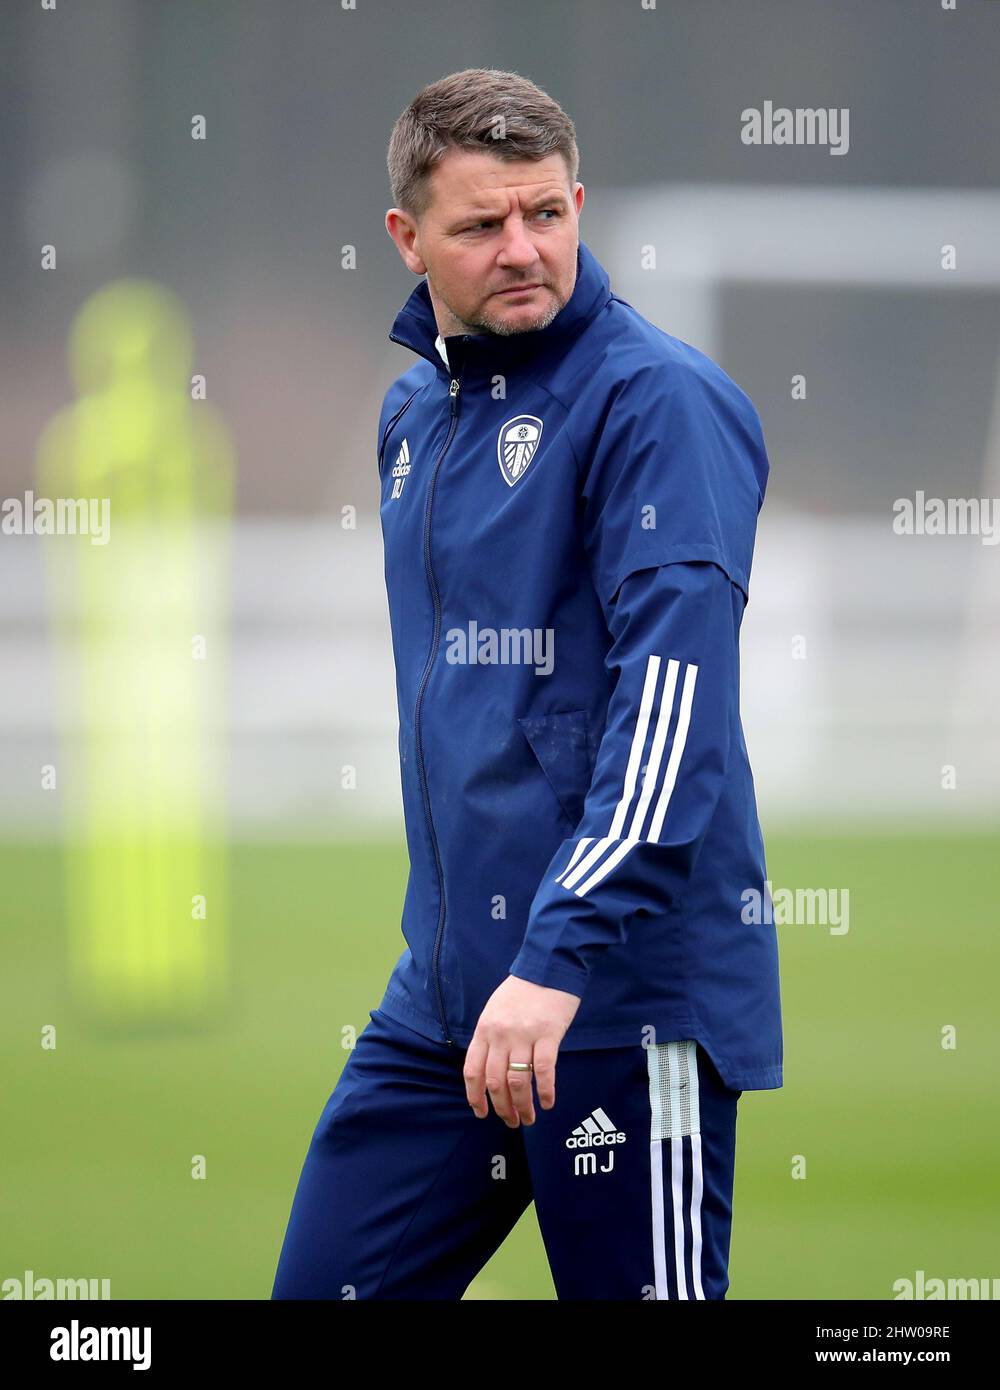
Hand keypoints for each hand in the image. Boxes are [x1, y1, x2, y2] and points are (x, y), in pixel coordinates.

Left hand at [463, 975, 580, 1126]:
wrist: (548, 966)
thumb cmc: (522, 990)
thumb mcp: (495, 1010)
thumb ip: (490, 1037)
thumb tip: (490, 1071)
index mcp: (485, 1029)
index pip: (473, 1070)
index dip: (475, 1097)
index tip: (481, 1113)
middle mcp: (500, 1034)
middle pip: (495, 1081)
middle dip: (502, 1108)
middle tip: (511, 1121)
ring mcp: (524, 1035)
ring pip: (518, 1081)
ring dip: (522, 1106)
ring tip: (528, 1118)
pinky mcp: (548, 1034)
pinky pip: (544, 1071)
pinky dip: (545, 1091)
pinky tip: (548, 1103)